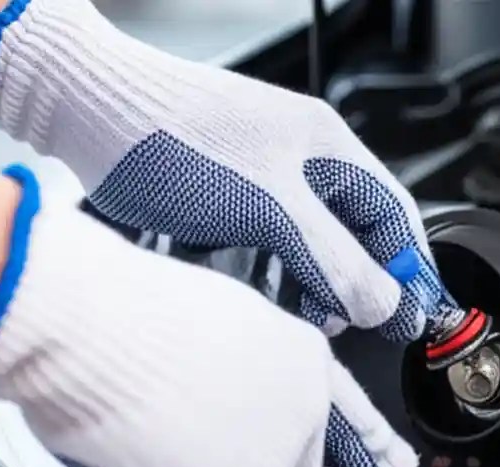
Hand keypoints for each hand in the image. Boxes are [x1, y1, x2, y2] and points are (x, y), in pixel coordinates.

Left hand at [0, 0, 455, 342]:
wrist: (84, 108)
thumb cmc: (171, 137)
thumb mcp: (269, 209)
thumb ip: (333, 258)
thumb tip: (383, 302)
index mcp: (327, 147)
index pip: (394, 214)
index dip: (411, 269)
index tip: (415, 317)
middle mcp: (299, 158)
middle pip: (355, 231)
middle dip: (362, 283)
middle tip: (357, 325)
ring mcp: (259, 175)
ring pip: (311, 241)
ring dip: (318, 283)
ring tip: (314, 319)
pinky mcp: (220, 194)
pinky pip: (269, 242)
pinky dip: (275, 274)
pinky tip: (264, 296)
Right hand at [0, 186, 415, 466]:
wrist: (93, 324)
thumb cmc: (124, 309)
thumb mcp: (214, 321)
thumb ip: (245, 368)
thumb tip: (227, 399)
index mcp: (304, 358)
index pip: (349, 416)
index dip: (365, 445)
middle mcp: (304, 411)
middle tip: (190, 453)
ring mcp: (273, 460)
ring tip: (145, 442)